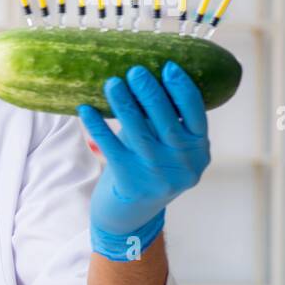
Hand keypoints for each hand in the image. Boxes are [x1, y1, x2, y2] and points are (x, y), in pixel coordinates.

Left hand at [77, 61, 210, 260]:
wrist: (131, 217)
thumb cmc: (149, 170)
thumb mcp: (168, 149)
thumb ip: (166, 122)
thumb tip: (147, 77)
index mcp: (199, 151)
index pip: (196, 115)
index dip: (183, 89)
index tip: (169, 67)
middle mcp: (184, 164)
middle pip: (166, 121)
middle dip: (150, 93)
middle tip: (135, 71)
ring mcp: (158, 175)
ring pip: (138, 132)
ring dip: (124, 104)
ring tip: (111, 83)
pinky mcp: (131, 182)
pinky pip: (111, 148)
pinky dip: (98, 126)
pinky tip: (85, 109)